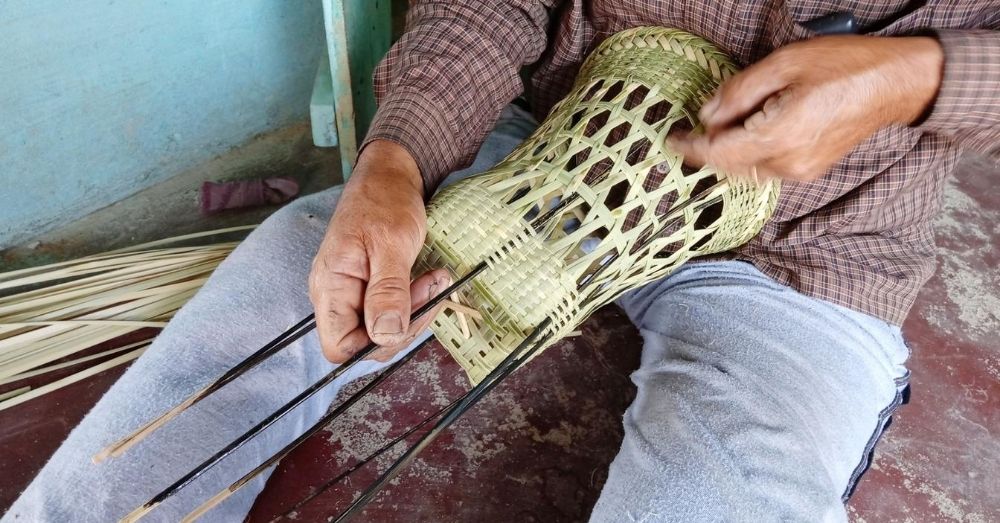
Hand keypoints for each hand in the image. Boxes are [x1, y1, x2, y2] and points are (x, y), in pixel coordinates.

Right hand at [309, 140, 450, 362]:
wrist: (390, 175)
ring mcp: (353, 291)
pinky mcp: (370, 286)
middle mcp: (336, 294)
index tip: (407, 319)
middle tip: (431, 290)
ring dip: (415, 311)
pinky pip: (391, 310)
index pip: (339, 346)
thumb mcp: (391, 245)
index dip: (374, 345)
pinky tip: (429, 279)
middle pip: (365, 341)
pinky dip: (414, 300)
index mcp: (331, 286)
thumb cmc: (385, 200)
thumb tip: (385, 336)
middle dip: (404, 324)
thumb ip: (387, 292)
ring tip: (435, 279)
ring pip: (383, 327)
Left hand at [669, 35, 942, 181]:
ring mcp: (799, 172)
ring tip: (719, 126)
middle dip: (706, 149)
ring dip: (726, 152)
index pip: (718, 153)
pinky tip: (747, 132)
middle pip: (728, 165)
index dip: (689, 148)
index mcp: (778, 137)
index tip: (670, 139)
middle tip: (689, 130)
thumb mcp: (783, 64)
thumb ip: (739, 92)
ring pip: (744, 169)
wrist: (894, 86)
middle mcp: (786, 164)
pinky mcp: (807, 171)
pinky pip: (764, 168)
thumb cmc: (843, 66)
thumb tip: (706, 114)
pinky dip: (747, 154)